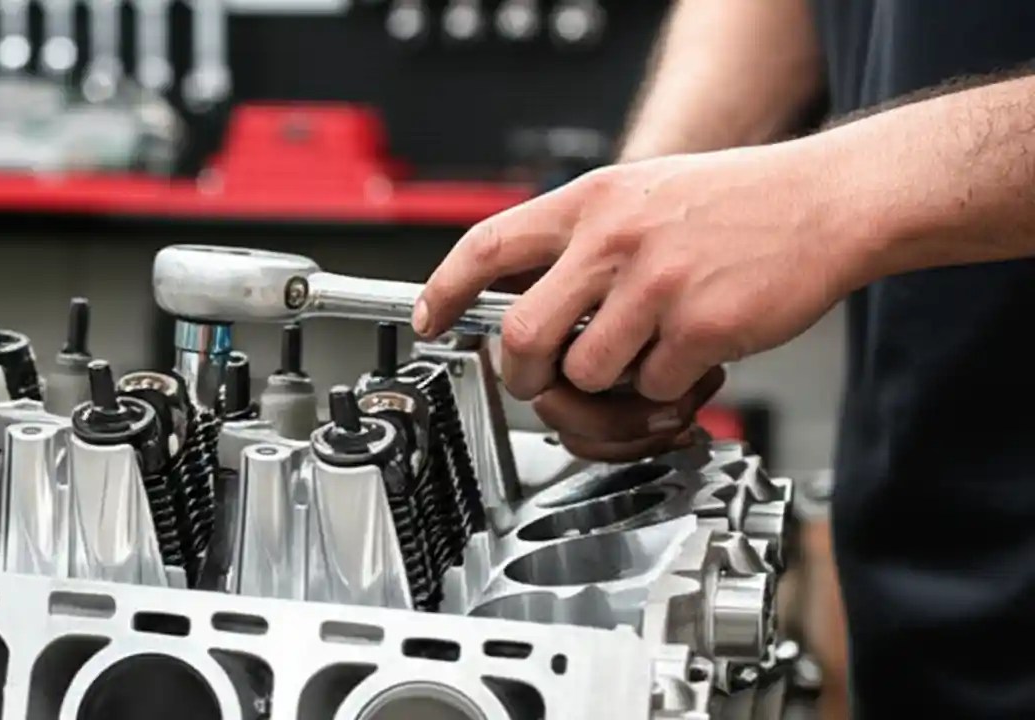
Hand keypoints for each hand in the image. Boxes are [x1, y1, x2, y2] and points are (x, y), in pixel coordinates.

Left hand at [414, 145, 856, 456]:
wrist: (827, 201)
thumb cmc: (735, 201)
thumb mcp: (639, 192)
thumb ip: (580, 235)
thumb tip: (519, 289)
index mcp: (592, 202)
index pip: (488, 246)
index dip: (447, 289)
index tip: (432, 320)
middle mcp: (615, 240)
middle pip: (526, 336)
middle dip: (524, 374)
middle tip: (540, 380)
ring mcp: (658, 285)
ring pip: (590, 372)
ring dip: (612, 380)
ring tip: (648, 348)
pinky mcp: (702, 327)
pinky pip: (654, 388)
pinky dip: (668, 385)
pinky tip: (693, 349)